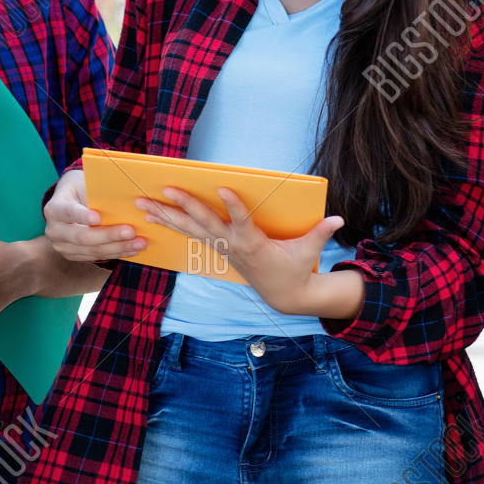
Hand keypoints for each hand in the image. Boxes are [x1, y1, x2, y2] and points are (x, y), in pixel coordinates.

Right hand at [42, 168, 146, 262]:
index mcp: (54, 208)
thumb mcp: (86, 184)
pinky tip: (132, 249)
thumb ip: (98, 193)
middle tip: (131, 231)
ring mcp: (62, 246)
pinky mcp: (73, 255)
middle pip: (82, 236)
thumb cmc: (82, 188)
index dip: (82, 216)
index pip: (68, 212)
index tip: (99, 217)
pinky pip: (96, 257)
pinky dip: (116, 253)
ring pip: (92, 251)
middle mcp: (54, 230)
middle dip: (109, 235)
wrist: (71, 202)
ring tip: (139, 243)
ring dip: (118, 248)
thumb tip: (124, 199)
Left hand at [134, 186, 343, 315]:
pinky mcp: (217, 248)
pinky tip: (153, 215)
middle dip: (184, 207)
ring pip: (189, 229)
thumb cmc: (297, 267)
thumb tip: (340, 219)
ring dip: (165, 216)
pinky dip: (171, 224)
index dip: (234, 206)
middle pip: (205, 223)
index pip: (243, 222)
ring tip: (143, 203)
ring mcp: (222, 248)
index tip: (224, 188)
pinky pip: (189, 234)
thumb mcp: (310, 251)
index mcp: (255, 244)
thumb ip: (321, 233)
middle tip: (165, 190)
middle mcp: (233, 245)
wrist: (283, 294)